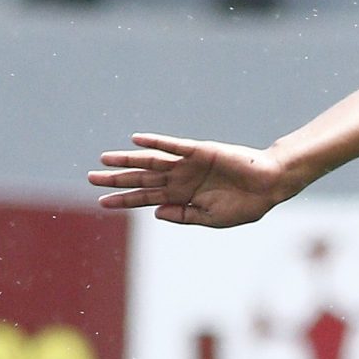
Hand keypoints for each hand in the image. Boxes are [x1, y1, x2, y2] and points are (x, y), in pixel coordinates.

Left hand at [89, 133, 299, 228]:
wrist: (268, 187)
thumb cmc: (245, 205)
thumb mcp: (211, 218)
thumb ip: (184, 216)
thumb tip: (155, 213)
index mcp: (182, 197)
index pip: (146, 199)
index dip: (124, 200)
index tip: (101, 203)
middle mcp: (180, 179)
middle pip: (142, 179)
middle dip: (116, 180)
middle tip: (90, 179)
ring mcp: (188, 164)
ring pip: (150, 162)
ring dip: (127, 160)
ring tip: (103, 160)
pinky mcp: (199, 151)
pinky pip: (173, 145)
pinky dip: (155, 141)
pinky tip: (136, 139)